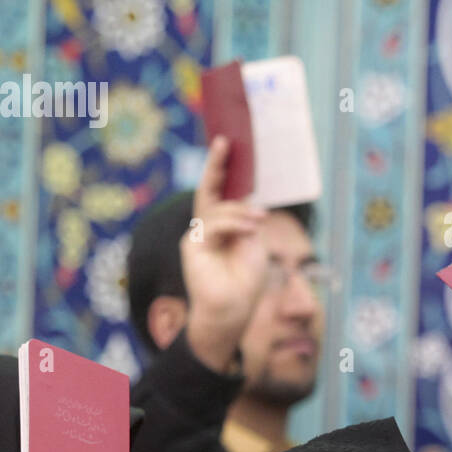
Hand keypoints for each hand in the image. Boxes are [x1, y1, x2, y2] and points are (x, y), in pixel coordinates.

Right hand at [182, 136, 267, 371]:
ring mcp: (198, 234)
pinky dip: (234, 224)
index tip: (230, 145)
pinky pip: (213, 224)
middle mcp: (208, 226)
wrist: (233, 310)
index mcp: (224, 225)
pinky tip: (249, 229)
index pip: (223, 192)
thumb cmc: (246, 281)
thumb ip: (249, 221)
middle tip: (225, 142)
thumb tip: (250, 202)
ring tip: (259, 220)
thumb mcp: (255, 244)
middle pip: (209, 189)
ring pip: (217, 209)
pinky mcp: (192, 244)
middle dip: (216, 165)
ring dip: (241, 212)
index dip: (225, 170)